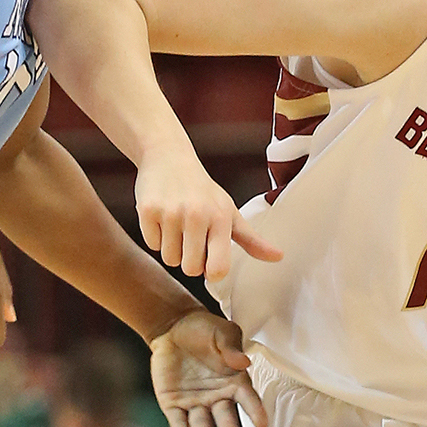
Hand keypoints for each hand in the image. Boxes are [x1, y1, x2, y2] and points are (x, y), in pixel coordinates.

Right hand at [135, 155, 281, 280]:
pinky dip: (156, 236)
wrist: (169, 157)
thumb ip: (252, 239)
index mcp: (221, 218)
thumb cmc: (203, 191)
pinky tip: (162, 216)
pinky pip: (152, 244)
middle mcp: (197, 215)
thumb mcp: (229, 211)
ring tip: (177, 223)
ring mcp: (171, 213)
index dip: (211, 270)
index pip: (218, 269)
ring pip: (169, 259)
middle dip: (189, 259)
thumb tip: (279, 257)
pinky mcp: (148, 210)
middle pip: (190, 269)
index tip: (210, 257)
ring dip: (172, 247)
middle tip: (192, 236)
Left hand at [150, 309, 267, 426]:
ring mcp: (195, 402)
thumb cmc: (204, 328)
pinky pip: (178, 424)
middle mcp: (217, 396)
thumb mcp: (223, 331)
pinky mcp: (173, 404)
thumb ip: (231, 346)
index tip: (262, 422)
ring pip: (202, 426)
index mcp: (234, 380)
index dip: (255, 410)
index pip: (247, 398)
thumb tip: (242, 361)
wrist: (174, 327)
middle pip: (225, 419)